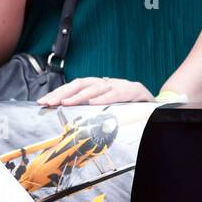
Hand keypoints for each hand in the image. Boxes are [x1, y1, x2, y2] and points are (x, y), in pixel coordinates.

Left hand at [37, 76, 152, 105]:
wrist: (158, 105)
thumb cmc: (129, 107)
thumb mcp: (108, 109)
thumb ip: (91, 110)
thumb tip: (66, 118)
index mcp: (99, 86)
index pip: (75, 86)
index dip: (59, 92)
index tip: (43, 102)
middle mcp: (107, 83)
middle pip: (82, 83)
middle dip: (63, 93)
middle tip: (49, 102)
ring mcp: (121, 85)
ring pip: (97, 87)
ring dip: (80, 96)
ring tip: (66, 103)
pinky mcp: (135, 91)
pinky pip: (118, 94)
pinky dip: (105, 98)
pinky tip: (94, 104)